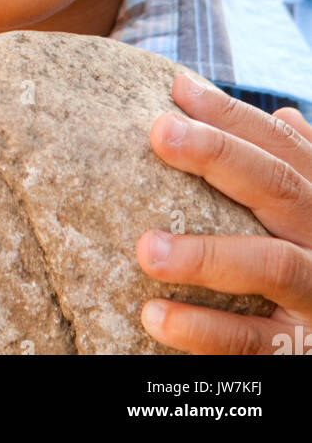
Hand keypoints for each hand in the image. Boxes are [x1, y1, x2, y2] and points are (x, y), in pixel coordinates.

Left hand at [136, 71, 311, 353]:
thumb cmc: (308, 261)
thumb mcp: (307, 211)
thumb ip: (293, 168)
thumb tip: (282, 112)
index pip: (282, 147)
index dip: (233, 116)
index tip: (179, 90)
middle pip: (279, 187)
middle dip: (219, 154)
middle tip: (159, 132)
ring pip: (272, 265)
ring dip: (206, 255)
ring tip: (146, 249)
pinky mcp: (300, 352)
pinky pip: (252, 340)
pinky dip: (204, 329)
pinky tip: (154, 315)